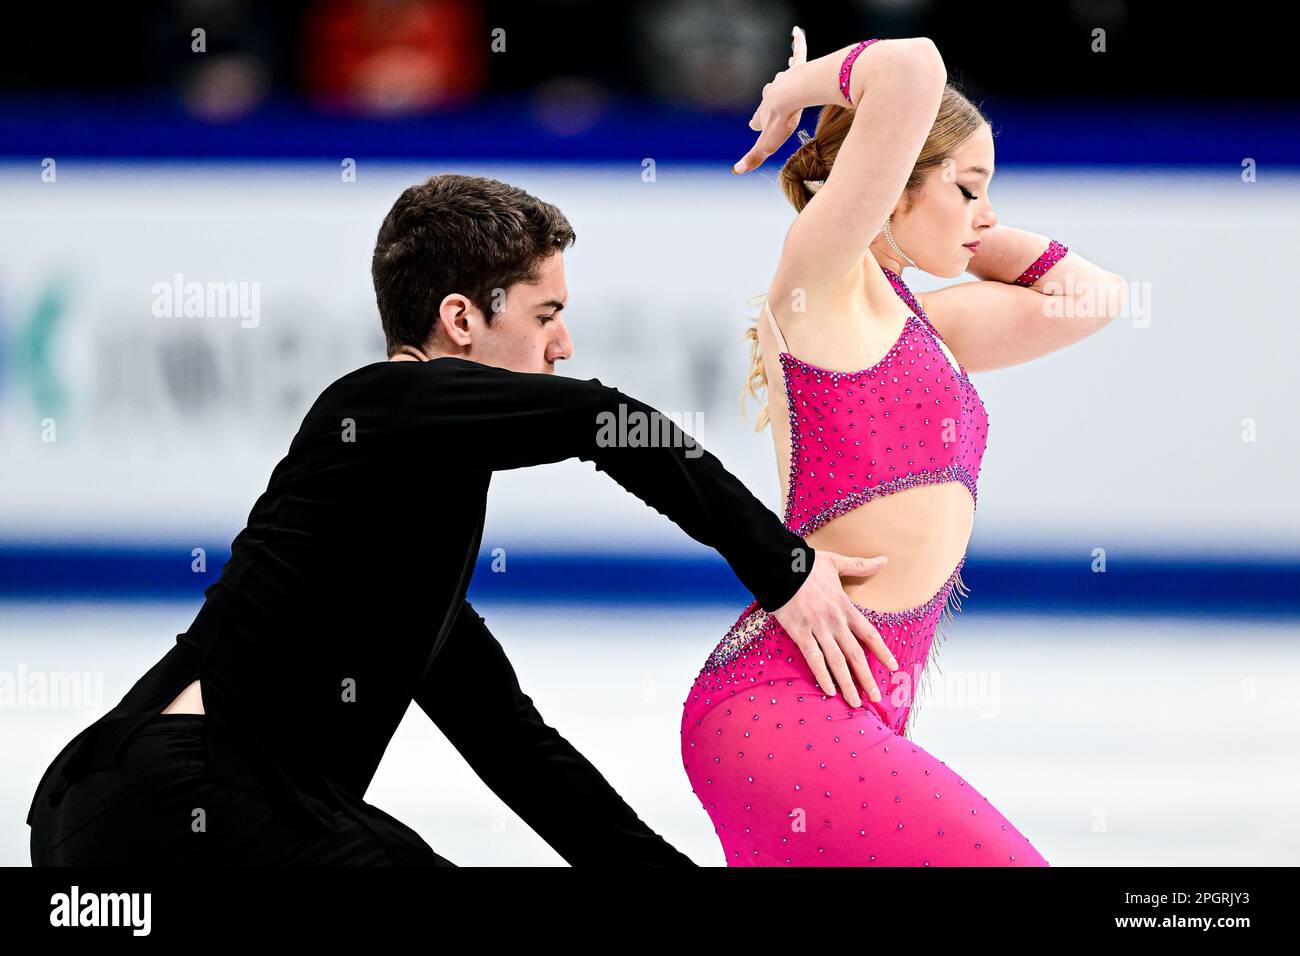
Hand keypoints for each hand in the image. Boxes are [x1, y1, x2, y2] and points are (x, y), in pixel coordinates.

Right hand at [733, 25, 808, 174]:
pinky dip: (797, 42)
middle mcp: (771, 93)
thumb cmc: (781, 119)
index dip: (756, 123)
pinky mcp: (798, 67)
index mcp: (764, 111)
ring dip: (784, 79)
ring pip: (782, 79)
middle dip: (770, 102)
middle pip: (768, 97)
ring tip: (788, 77)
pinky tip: (796, 32)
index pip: (757, 118)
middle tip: (773, 106)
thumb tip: (735, 171)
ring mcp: (784, 79)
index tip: (754, 125)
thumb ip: (753, 158)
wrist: (794, 94)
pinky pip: (798, 52)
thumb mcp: (767, 144)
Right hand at [769, 549, 896, 708]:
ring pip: (836, 662)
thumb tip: (884, 560)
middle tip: (875, 697)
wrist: (780, 566)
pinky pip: (813, 659)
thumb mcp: (837, 563)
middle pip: (855, 655)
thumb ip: (860, 565)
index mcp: (846, 607)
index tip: (892, 666)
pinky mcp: (800, 634)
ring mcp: (818, 629)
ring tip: (855, 702)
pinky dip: (822, 676)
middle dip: (866, 678)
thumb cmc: (807, 564)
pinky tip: (829, 690)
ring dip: (847, 683)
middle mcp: (835, 622)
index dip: (882, 652)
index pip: (869, 634)